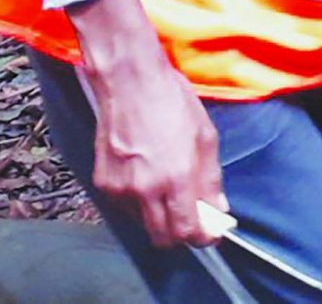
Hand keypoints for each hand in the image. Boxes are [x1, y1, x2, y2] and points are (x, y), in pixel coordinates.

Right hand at [86, 51, 225, 248]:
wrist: (130, 83)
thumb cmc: (172, 103)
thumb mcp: (205, 137)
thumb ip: (211, 179)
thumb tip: (218, 208)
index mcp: (176, 178)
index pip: (187, 231)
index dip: (202, 237)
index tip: (210, 232)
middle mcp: (145, 190)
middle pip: (162, 238)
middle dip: (180, 233)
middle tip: (193, 216)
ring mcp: (120, 189)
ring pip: (142, 223)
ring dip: (159, 216)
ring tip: (169, 187)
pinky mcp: (103, 182)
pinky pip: (124, 206)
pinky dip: (139, 201)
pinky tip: (147, 176)